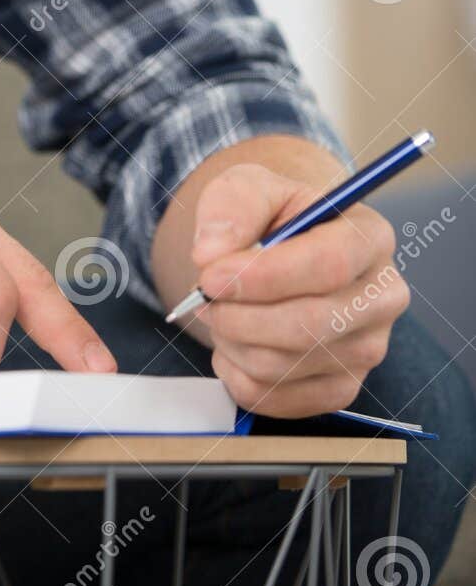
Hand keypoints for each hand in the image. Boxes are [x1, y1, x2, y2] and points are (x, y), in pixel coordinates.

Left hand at [187, 162, 408, 417]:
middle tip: (204, 297)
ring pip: (285, 366)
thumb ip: (232, 206)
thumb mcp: (250, 186)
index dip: (264, 277)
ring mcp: (368, 349)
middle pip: (309, 325)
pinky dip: (237, 374)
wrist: (281, 251)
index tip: (211, 276)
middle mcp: (382, 297)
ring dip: (233, 341)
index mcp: (370, 238)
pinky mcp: (342, 388)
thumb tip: (212, 253)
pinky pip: (276, 399)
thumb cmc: (271, 217)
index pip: (328, 265)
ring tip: (221, 312)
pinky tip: (234, 342)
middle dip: (239, 316)